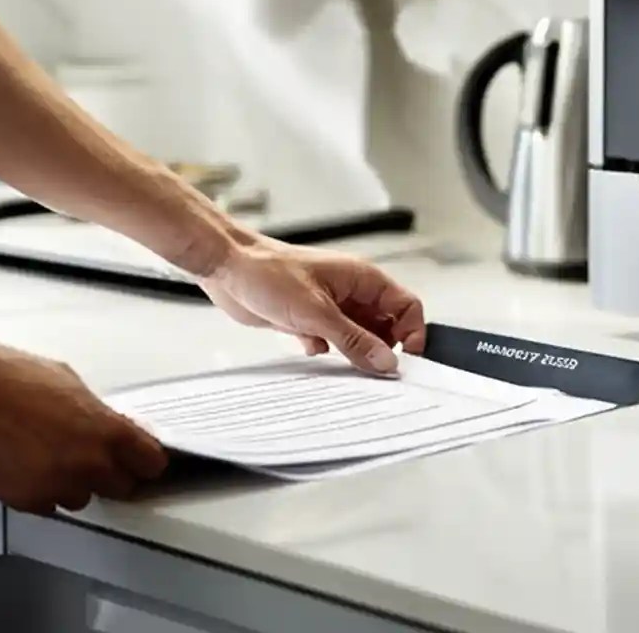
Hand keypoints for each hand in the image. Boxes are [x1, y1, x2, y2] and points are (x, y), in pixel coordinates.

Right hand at [0, 343, 168, 513]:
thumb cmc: (13, 377)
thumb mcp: (72, 385)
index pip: (151, 463)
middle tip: (93, 460)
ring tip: (50, 459)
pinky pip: (49, 506)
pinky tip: (28, 469)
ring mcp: (58, 485)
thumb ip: (99, 415)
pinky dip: (43, 493)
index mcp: (107, 431)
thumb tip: (113, 429)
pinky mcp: (26, 500)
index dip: (145, 461)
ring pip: (83, 499)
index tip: (139, 461)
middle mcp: (89, 464)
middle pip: (122, 487)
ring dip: (74, 485)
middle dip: (112, 475)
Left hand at [199, 237, 425, 374]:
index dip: (411, 334)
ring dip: (352, 352)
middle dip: (381, 349)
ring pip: (358, 336)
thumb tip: (386, 363)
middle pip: (386, 326)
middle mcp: (351, 292)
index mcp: (363, 279)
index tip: (403, 361)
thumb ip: (354, 340)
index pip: (406, 307)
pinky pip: (332, 342)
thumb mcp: (317, 312)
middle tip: (370, 370)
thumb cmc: (268, 272)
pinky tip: (309, 346)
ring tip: (339, 360)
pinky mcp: (309, 319)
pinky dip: (325, 351)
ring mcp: (331, 306)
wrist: (226, 268)